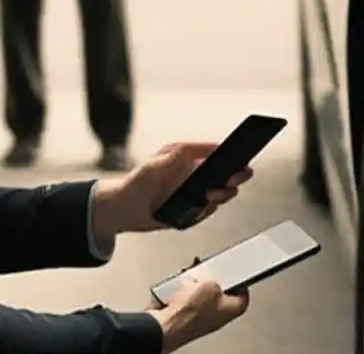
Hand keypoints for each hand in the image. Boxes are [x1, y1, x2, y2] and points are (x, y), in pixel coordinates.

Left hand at [93, 142, 253, 236]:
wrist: (124, 210)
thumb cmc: (135, 183)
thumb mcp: (151, 166)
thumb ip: (172, 158)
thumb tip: (191, 151)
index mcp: (186, 158)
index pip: (214, 152)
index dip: (229, 153)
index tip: (239, 155)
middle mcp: (194, 174)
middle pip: (224, 173)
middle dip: (234, 175)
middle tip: (234, 178)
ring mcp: (194, 192)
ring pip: (220, 193)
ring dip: (222, 194)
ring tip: (212, 195)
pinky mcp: (192, 209)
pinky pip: (207, 210)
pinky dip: (207, 211)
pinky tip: (202, 208)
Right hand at [148, 279, 249, 352]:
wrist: (167, 324)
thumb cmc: (190, 313)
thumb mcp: (210, 284)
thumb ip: (217, 279)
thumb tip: (213, 277)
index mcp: (234, 309)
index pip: (243, 293)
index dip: (238, 280)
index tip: (232, 272)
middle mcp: (219, 316)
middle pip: (219, 292)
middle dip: (209, 281)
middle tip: (204, 276)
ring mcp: (202, 317)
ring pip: (201, 294)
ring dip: (193, 286)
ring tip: (187, 283)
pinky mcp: (186, 316)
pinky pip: (186, 299)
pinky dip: (181, 292)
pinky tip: (177, 291)